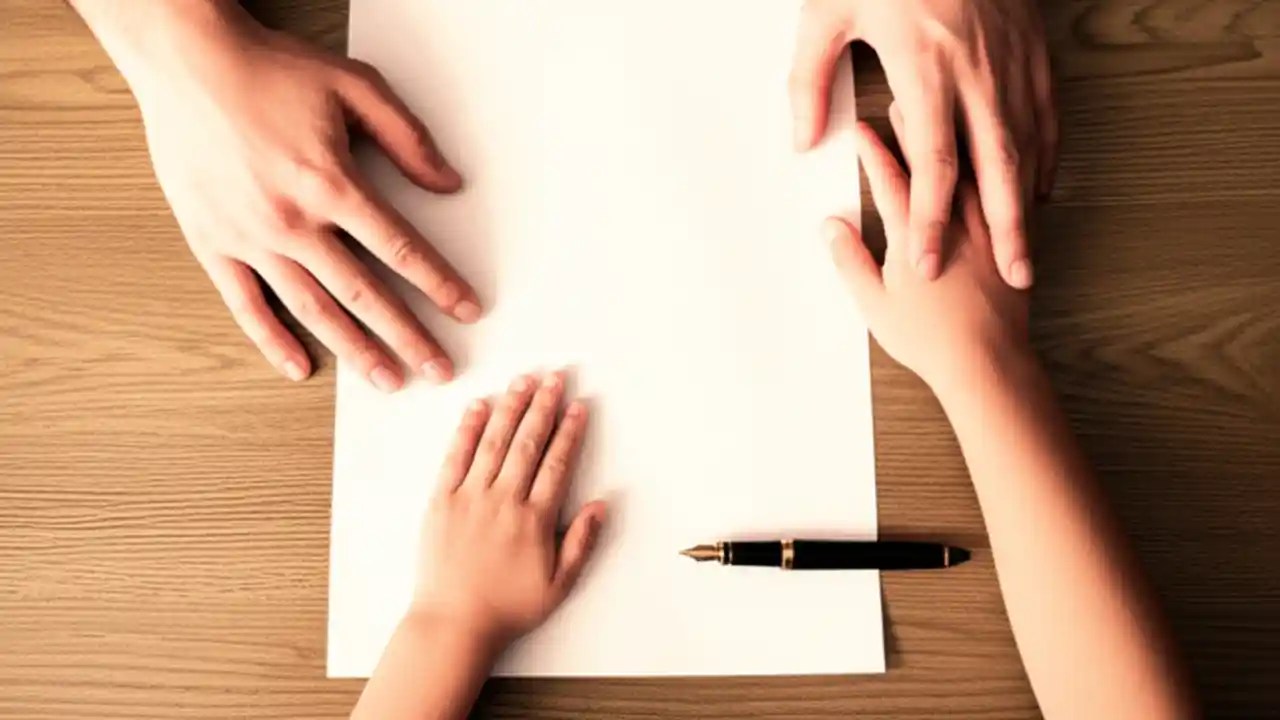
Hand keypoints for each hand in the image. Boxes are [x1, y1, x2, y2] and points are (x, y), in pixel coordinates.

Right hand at [118, 3, 479, 388]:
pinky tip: (300, 368)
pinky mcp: (211, 243)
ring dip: (353, 350)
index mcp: (331, 184)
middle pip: (363, 294)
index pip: (400, 249)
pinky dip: (272, 341)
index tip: (465, 310)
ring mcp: (249, 239)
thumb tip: (448, 184)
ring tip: (387, 381)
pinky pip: (245, 305)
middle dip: (408, 337)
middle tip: (439, 370)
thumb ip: (407, 137)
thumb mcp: (354, 86)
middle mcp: (292, 221)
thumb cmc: (271, 70)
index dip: (439, 284)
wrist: (187, 62)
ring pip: (311, 309)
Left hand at [413, 372, 606, 644]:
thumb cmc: (506, 609)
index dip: (569, 431)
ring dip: (511, 407)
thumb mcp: (559, 584)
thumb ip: (581, 542)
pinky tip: (479, 406)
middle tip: (555, 377)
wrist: (452, 624)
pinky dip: (467, 429)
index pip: (557, 462)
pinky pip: (455, 457)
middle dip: (543, 406)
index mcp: (534, 519)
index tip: (578, 406)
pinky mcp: (441, 502)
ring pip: (494, 442)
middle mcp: (503, 501)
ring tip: (523, 380)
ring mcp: (469, 498)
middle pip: (528, 442)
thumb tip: (600, 505)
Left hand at [791, 0, 1056, 288]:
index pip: (934, 164)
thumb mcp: (827, 13)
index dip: (934, 223)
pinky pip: (1045, 112)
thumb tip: (803, 140)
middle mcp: (977, 71)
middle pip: (997, 168)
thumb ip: (810, 80)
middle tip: (1012, 280)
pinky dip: (1045, 154)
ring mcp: (1011, 60)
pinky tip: (1038, 185)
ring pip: (1028, 144)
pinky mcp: (1031, 48)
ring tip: (1027, 250)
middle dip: (1006, 232)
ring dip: (1029, 203)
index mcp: (926, 67)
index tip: (929, 265)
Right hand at [828, 123, 1029, 393]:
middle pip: (931, 162)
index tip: (862, 129)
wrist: (987, 361)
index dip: (873, 151)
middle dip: (912, 130)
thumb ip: (850, 259)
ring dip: (952, 142)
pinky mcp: (1007, 241)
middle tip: (899, 104)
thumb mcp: (873, 302)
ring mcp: (985, 227)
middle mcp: (953, 220)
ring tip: (941, 120)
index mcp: (913, 232)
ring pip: (969, 169)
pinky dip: (991, 172)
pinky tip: (989, 161)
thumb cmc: (928, 339)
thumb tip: (831, 227)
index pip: (889, 178)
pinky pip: (1001, 193)